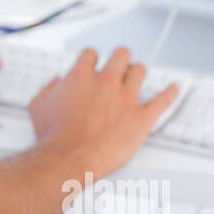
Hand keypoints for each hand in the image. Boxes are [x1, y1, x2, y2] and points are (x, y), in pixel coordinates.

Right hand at [25, 46, 178, 179]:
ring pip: (140, 71)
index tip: (93, 66)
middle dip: (119, 59)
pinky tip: (174, 88)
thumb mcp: (38, 106)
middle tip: (118, 67)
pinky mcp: (141, 118)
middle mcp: (106, 82)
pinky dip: (170, 93)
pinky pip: (162, 100)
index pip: (91, 54)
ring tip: (136, 78)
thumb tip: (56, 82)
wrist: (68, 160)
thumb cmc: (53, 137)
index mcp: (81, 76)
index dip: (92, 60)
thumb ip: (48, 89)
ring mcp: (126, 98)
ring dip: (137, 73)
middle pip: (121, 55)